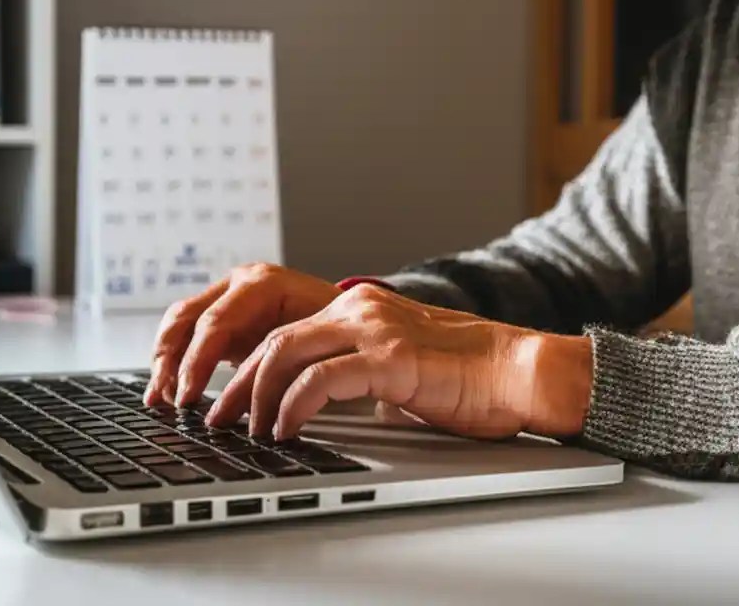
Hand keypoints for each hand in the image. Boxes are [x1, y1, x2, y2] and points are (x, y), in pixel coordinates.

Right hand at [146, 264, 342, 406]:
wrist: (357, 319)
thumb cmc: (344, 335)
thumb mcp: (321, 348)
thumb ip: (289, 371)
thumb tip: (260, 410)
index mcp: (264, 285)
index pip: (216, 322)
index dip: (196, 363)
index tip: (187, 397)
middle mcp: (240, 283)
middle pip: (187, 318)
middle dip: (171, 362)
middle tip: (165, 401)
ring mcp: (228, 295)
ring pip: (179, 323)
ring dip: (165, 362)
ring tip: (159, 400)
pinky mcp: (224, 316)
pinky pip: (188, 334)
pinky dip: (176, 362)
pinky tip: (170, 392)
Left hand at [206, 284, 594, 440]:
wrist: (519, 372)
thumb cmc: (470, 378)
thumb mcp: (402, 369)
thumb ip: (364, 375)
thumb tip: (336, 404)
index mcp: (360, 307)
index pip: (284, 332)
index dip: (249, 369)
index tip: (229, 402)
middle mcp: (360, 308)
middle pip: (273, 340)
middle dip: (238, 383)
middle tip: (218, 418)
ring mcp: (373, 329)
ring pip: (285, 353)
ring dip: (256, 396)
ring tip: (248, 430)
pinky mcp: (390, 358)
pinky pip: (321, 379)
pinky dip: (293, 406)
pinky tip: (286, 429)